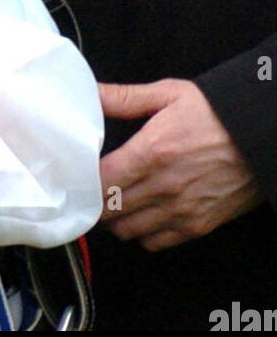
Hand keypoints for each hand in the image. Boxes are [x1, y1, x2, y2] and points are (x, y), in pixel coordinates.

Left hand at [99, 78, 262, 250]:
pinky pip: (155, 243)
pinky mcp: (197, 226)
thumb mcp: (168, 94)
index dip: (83, 179)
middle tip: (93, 187)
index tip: (78, 172)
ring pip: (127, 230)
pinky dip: (141, 233)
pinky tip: (141, 215)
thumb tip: (90, 93)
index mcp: (150, 152)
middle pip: (108, 209)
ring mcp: (180, 210)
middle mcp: (162, 186)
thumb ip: (125, 97)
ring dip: (115, 218)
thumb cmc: (214, 112)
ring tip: (115, 201)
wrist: (261, 135)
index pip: (99, 181)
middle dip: (95, 199)